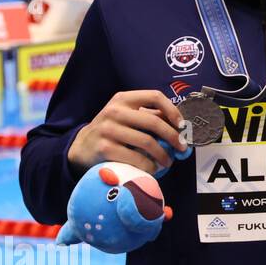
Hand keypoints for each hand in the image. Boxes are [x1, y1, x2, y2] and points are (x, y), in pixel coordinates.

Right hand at [68, 91, 186, 175]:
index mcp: (124, 99)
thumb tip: (181, 128)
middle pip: (154, 122)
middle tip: (182, 148)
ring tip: (168, 161)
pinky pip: (135, 158)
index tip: (182, 125)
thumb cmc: (113, 130)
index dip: (173, 110)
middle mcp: (115, 111)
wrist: (82, 147)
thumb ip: (149, 117)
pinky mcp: (105, 148)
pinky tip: (152, 168)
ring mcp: (108, 129)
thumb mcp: (127, 117)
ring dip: (163, 155)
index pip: (155, 96)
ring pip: (147, 142)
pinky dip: (149, 165)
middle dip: (173, 137)